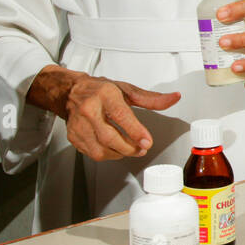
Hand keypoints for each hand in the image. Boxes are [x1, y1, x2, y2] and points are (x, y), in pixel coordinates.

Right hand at [60, 73, 180, 160]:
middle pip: (109, 137)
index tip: (147, 142)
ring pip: (100, 149)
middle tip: (141, 149)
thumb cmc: (100, 90)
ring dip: (119, 154)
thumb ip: (151, 98)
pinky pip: (92, 153)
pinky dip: (107, 155)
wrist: (71, 92)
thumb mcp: (127, 90)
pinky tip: (114, 148)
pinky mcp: (73, 136)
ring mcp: (79, 124)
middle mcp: (89, 109)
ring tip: (130, 149)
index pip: (121, 115)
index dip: (136, 131)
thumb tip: (173, 98)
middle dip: (129, 148)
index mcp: (104, 94)